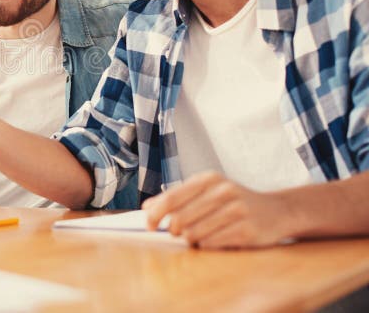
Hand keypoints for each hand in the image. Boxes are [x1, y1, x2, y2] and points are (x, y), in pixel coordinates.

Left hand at [142, 172, 292, 248]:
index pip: (171, 198)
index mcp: (209, 179)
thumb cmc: (235, 201)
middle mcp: (223, 191)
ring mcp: (237, 211)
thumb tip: (147, 207)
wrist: (278, 210)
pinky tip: (213, 240)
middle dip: (174, 230)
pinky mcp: (247, 231)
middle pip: (180, 219)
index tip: (149, 225)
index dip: (155, 214)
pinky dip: (206, 245)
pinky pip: (211, 244)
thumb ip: (178, 197)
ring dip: (191, 240)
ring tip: (198, 236)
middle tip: (178, 233)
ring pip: (194, 234)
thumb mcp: (208, 191)